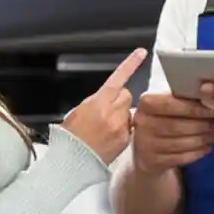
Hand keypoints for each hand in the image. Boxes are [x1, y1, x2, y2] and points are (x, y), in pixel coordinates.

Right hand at [61, 48, 146, 164]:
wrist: (73, 161)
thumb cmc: (71, 137)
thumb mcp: (77, 111)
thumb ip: (95, 101)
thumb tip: (106, 97)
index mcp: (99, 102)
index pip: (118, 78)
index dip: (130, 63)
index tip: (142, 52)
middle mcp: (113, 112)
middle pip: (126, 95)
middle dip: (119, 99)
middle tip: (106, 110)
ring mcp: (121, 126)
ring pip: (128, 112)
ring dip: (121, 115)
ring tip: (106, 127)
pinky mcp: (126, 139)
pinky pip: (130, 127)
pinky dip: (123, 129)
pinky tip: (110, 137)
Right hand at [131, 92, 213, 175]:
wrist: (146, 146)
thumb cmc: (164, 117)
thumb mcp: (168, 103)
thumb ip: (185, 99)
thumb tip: (213, 98)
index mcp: (146, 104)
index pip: (170, 105)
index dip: (194, 108)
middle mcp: (142, 124)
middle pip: (176, 126)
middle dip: (202, 125)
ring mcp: (145, 144)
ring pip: (180, 143)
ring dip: (203, 139)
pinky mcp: (153, 161)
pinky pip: (180, 158)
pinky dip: (198, 153)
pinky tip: (208, 147)